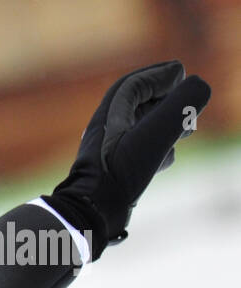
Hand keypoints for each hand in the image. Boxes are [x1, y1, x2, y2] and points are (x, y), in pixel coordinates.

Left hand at [44, 60, 209, 259]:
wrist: (91, 213)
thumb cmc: (119, 173)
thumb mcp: (155, 135)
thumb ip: (180, 106)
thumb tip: (197, 86)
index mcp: (109, 115)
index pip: (133, 85)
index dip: (158, 76)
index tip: (180, 74)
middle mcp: (106, 131)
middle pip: (139, 106)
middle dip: (166, 101)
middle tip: (188, 102)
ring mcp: (109, 153)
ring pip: (140, 131)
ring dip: (164, 126)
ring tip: (186, 130)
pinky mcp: (114, 173)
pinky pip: (136, 154)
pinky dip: (155, 150)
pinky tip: (166, 159)